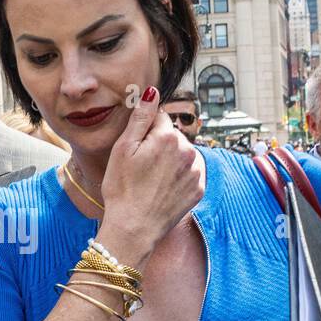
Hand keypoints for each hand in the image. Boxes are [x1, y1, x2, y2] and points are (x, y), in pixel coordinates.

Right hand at [99, 86, 205, 268]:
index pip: (159, 118)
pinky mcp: (198, 189)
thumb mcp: (123, 148)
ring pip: (181, 154)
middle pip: (171, 136)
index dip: (143, 132)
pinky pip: (189, 173)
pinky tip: (162, 189)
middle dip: (158, 145)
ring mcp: (196, 171)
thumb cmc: (122, 189)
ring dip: (169, 161)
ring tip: (150, 181)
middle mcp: (188, 150)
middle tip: (140, 168)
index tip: (134, 150)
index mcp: (168, 137)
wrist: (134, 229)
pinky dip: (178, 178)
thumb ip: (141, 117)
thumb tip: (152, 91)